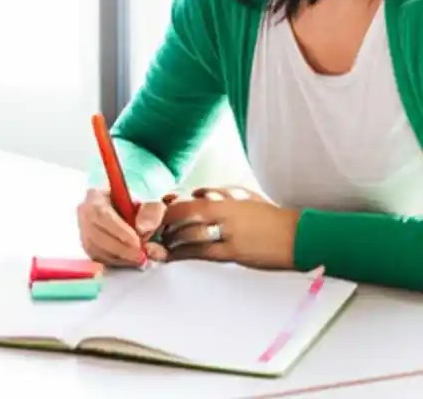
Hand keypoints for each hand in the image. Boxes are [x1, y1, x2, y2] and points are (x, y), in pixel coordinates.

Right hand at [76, 188, 172, 265]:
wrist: (134, 219)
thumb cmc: (139, 209)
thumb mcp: (151, 205)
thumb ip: (151, 214)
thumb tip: (142, 228)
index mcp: (96, 196)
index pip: (101, 214)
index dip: (118, 230)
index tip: (137, 242)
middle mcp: (84, 213)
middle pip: (95, 234)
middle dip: (120, 248)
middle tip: (141, 256)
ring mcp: (83, 231)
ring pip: (94, 248)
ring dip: (119, 257)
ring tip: (139, 259)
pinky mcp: (88, 247)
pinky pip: (97, 258)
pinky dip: (115, 262)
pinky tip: (130, 260)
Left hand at [160, 186, 298, 269]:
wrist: (295, 236)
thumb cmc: (268, 216)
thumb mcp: (244, 196)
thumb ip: (218, 193)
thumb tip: (194, 193)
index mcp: (224, 201)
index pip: (186, 203)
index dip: (167, 210)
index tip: (156, 215)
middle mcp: (224, 216)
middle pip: (183, 219)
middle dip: (164, 226)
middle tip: (153, 232)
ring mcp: (228, 236)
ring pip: (189, 237)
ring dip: (171, 241)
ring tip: (162, 244)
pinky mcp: (234, 254)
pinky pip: (202, 254)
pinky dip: (184, 254)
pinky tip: (174, 256)